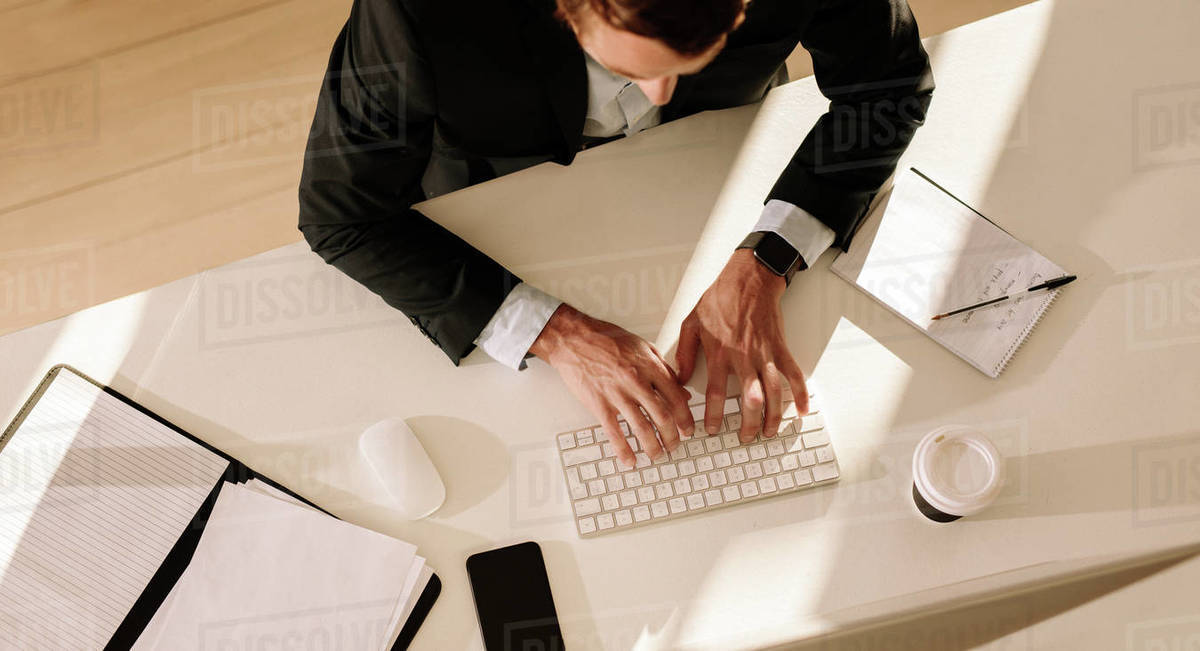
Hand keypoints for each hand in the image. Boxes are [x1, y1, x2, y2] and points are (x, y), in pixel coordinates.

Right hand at [531, 304, 693, 466]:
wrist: (574, 339)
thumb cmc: (607, 338)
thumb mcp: (643, 347)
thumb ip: (664, 370)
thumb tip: (681, 391)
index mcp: (650, 367)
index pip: (676, 398)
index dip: (685, 418)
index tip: (688, 429)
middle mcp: (636, 381)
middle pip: (662, 417)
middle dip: (672, 437)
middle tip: (675, 446)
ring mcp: (617, 395)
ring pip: (642, 428)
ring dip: (653, 447)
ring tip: (657, 455)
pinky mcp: (599, 405)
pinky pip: (614, 433)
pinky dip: (624, 451)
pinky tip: (630, 461)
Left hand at [676, 249, 809, 442]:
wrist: (749, 278)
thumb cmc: (720, 298)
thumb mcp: (692, 323)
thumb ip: (685, 353)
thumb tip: (680, 378)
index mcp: (719, 352)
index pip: (716, 392)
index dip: (714, 415)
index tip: (712, 430)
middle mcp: (743, 356)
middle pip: (749, 399)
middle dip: (748, 423)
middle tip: (745, 438)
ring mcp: (765, 353)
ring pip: (774, 392)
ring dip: (773, 415)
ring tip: (769, 431)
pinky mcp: (780, 347)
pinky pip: (794, 374)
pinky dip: (801, 393)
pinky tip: (802, 410)